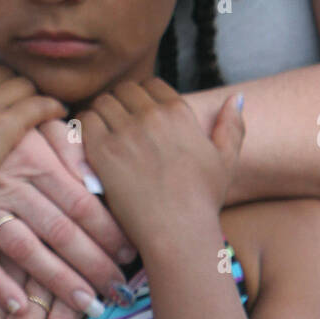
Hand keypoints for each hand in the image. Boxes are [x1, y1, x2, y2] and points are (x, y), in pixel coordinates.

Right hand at [0, 118, 136, 312]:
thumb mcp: (36, 121)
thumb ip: (70, 145)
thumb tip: (98, 183)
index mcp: (35, 158)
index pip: (80, 202)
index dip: (108, 231)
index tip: (131, 253)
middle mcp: (11, 184)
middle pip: (59, 231)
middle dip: (94, 264)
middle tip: (120, 291)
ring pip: (24, 249)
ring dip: (58, 280)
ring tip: (89, 304)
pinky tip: (20, 307)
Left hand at [80, 78, 244, 245]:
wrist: (178, 233)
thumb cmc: (202, 202)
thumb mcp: (226, 162)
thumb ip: (232, 126)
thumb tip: (234, 97)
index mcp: (179, 112)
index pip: (151, 84)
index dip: (143, 98)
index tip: (138, 117)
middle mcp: (152, 116)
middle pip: (125, 90)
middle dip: (121, 104)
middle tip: (117, 125)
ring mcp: (126, 132)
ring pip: (103, 101)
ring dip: (101, 114)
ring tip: (103, 133)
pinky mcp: (103, 151)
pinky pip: (85, 120)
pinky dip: (84, 127)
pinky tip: (90, 144)